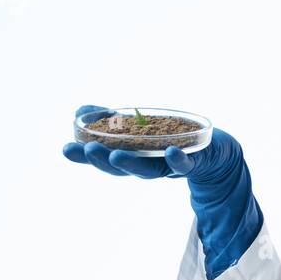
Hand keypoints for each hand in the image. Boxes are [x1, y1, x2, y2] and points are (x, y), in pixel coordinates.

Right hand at [62, 104, 263, 279]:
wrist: (214, 153)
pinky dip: (176, 159)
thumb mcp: (139, 127)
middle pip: (121, 168)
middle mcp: (146, 166)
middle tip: (87, 149)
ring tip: (116, 155)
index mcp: (132, 158)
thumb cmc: (171, 138)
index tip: (65, 148)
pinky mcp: (192, 162)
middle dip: (102, 160)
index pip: (103, 159)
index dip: (84, 156)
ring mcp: (168, 166)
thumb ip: (110, 119)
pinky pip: (184, 164)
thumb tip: (81, 109)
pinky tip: (170, 151)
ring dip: (130, 163)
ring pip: (147, 170)